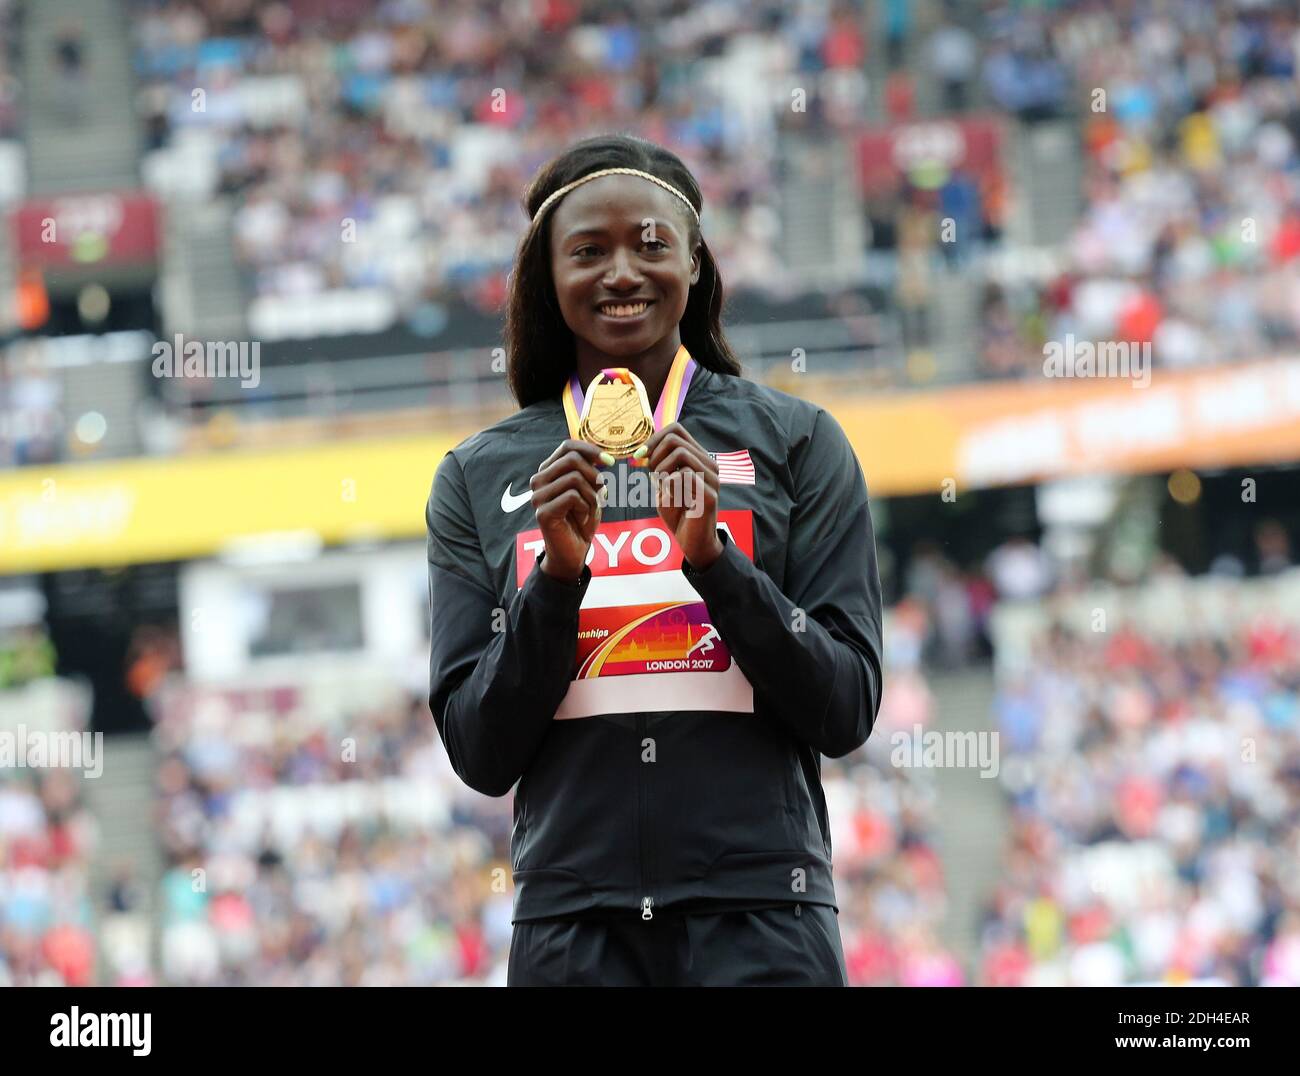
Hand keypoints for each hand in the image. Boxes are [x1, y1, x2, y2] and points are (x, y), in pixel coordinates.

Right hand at [531, 439, 606, 582]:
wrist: (574, 551)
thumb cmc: (582, 518)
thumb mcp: (590, 489)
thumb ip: (591, 470)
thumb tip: (604, 456)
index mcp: (548, 471)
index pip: (567, 446)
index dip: (590, 449)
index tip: (609, 461)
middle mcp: (539, 480)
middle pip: (572, 459)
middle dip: (594, 475)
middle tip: (601, 494)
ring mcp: (538, 496)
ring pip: (575, 478)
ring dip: (592, 495)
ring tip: (590, 509)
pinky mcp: (543, 512)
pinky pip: (573, 496)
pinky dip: (586, 507)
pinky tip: (583, 518)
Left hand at [641, 422, 722, 570]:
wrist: (693, 542)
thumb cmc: (678, 514)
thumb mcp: (664, 484)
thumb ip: (658, 466)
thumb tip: (644, 450)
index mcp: (700, 458)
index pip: (676, 429)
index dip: (654, 438)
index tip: (639, 456)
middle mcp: (710, 464)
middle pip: (675, 439)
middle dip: (654, 456)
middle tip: (650, 476)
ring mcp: (712, 479)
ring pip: (680, 454)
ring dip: (662, 470)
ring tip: (661, 487)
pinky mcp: (710, 495)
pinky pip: (683, 476)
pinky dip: (669, 486)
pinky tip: (671, 499)